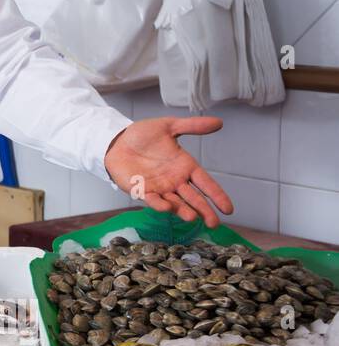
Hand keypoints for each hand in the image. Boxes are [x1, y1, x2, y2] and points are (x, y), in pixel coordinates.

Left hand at [104, 117, 232, 226]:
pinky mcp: (142, 191)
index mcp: (185, 166)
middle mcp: (175, 180)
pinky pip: (152, 200)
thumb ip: (191, 126)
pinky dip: (159, 204)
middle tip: (213, 223)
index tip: (228, 209)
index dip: (217, 196)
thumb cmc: (142, 135)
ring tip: (192, 217)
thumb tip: (218, 122)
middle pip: (193, 199)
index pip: (206, 183)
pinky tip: (167, 207)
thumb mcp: (168, 126)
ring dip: (183, 211)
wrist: (117, 140)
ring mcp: (159, 187)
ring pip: (175, 203)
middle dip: (204, 211)